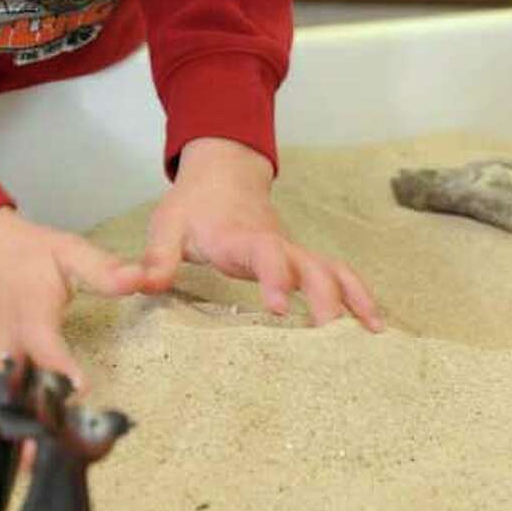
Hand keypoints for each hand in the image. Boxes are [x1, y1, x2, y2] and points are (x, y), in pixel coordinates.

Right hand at [0, 207, 146, 448]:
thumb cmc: (25, 252)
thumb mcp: (67, 251)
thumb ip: (104, 269)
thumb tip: (141, 277)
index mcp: (28, 316)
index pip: (44, 348)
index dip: (60, 372)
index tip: (77, 393)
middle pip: (4, 391)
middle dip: (21, 425)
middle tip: (42, 458)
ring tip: (11, 469)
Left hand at [140, 137, 382, 330]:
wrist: (222, 174)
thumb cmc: (193, 205)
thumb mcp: (166, 226)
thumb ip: (156, 257)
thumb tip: (138, 286)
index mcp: (240, 236)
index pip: (263, 253)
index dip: (274, 276)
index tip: (279, 307)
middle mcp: (275, 243)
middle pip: (309, 264)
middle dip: (324, 296)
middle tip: (331, 336)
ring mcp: (292, 250)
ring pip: (331, 269)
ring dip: (352, 296)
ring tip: (372, 332)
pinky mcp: (300, 260)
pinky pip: (336, 275)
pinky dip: (357, 295)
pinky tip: (373, 324)